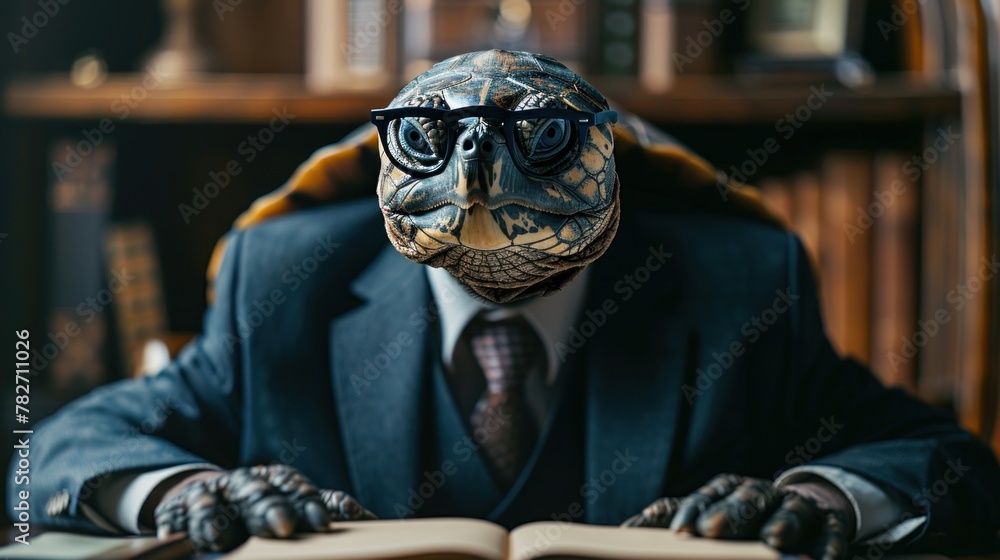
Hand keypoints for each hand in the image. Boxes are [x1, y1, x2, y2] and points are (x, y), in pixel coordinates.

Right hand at [153, 464, 375, 551]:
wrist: (207, 498)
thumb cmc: (262, 509)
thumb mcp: (292, 505)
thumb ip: (325, 510)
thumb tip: (369, 520)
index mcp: (278, 482)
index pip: (297, 490)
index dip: (309, 506)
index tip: (323, 524)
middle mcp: (245, 484)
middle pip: (258, 494)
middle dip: (269, 510)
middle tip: (283, 528)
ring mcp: (211, 495)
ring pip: (214, 505)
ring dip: (217, 522)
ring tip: (221, 539)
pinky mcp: (179, 510)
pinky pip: (178, 519)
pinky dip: (180, 529)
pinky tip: (182, 540)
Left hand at [622, 474, 851, 559]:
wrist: (806, 510)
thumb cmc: (746, 522)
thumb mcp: (710, 519)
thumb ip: (674, 524)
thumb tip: (626, 533)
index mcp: (729, 491)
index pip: (707, 496)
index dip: (692, 511)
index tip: (678, 532)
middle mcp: (761, 492)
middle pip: (745, 498)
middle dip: (729, 513)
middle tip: (712, 532)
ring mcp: (796, 505)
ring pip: (789, 509)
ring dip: (781, 523)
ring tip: (772, 540)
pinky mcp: (829, 521)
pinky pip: (831, 530)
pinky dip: (829, 543)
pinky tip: (824, 559)